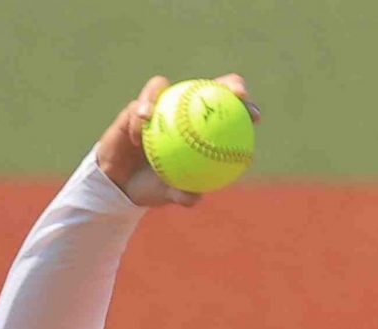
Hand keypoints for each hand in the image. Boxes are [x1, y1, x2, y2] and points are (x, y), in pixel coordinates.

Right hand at [95, 73, 259, 207]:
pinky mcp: (133, 109)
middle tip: (236, 92)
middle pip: (208, 88)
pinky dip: (140, 117)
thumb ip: (184, 194)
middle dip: (228, 84)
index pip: (225, 114)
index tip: (254, 117)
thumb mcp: (169, 194)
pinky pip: (137, 108)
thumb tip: (195, 196)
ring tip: (172, 108)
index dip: (244, 109)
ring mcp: (158, 106)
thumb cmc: (153, 187)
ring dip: (168, 94)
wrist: (123, 185)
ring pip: (164, 87)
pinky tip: (141, 128)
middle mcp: (180, 112)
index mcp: (196, 131)